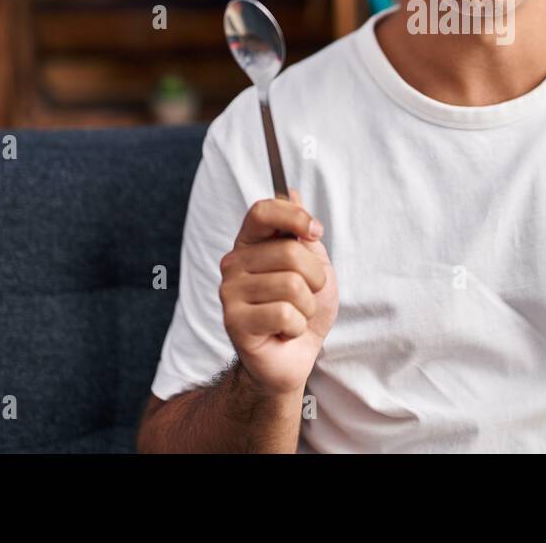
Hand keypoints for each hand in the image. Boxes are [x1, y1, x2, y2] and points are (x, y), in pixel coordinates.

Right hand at [219, 189, 339, 396]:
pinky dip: (298, 326)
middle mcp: (234, 263)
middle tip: (309, 294)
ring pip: (292, 286)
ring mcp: (229, 293)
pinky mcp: (234, 322)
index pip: (263, 211)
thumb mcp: (313, 264)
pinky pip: (285, 314)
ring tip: (295, 315)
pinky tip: (285, 331)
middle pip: (289, 252)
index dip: (294, 216)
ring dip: (307, 306)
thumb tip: (291, 190)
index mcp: (250, 244)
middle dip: (315, 277)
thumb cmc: (303, 307)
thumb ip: (300, 231)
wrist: (295, 356)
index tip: (315, 232)